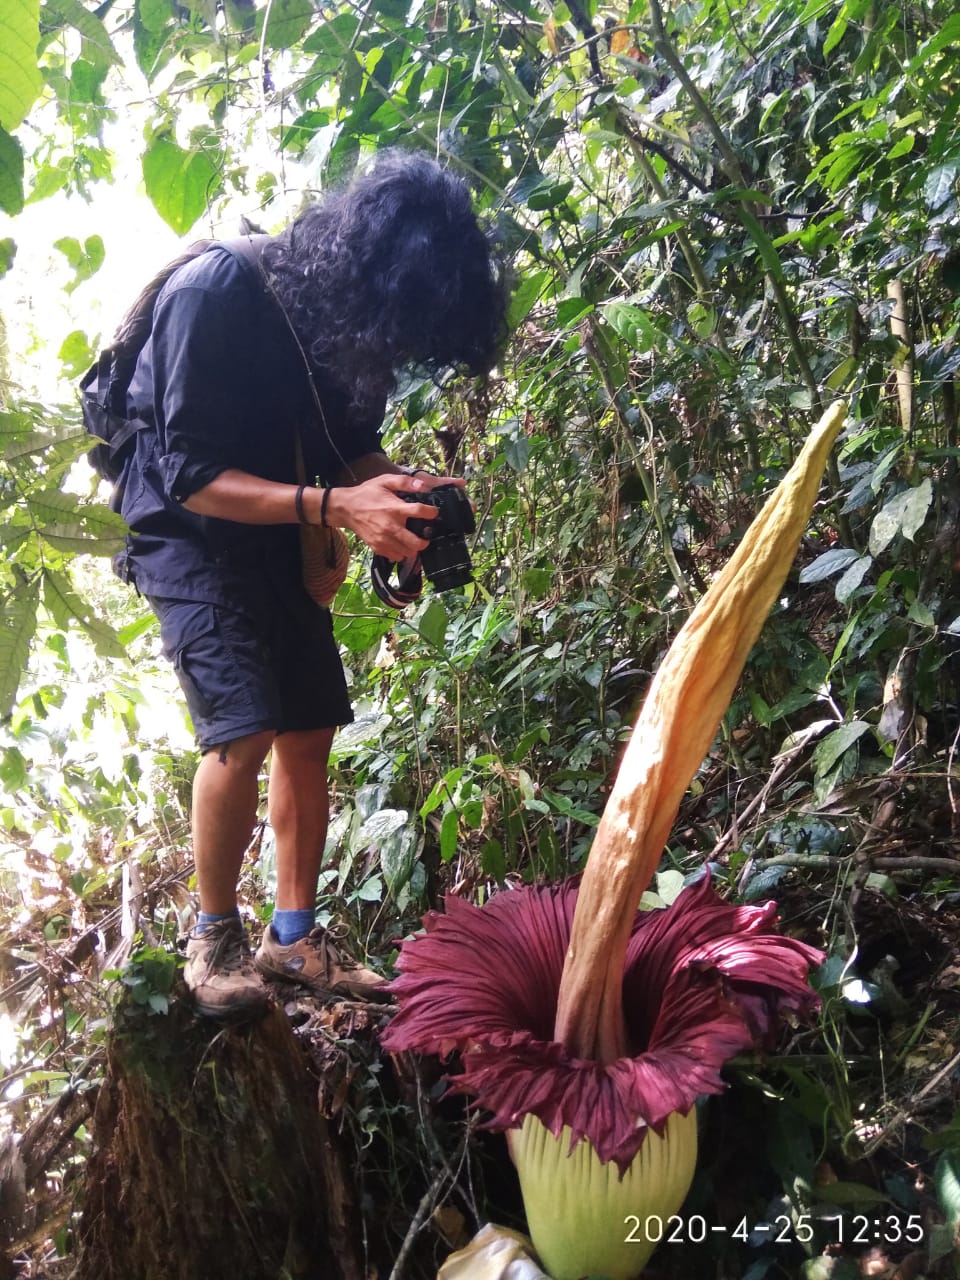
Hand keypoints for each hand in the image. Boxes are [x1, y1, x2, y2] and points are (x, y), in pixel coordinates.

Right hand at [325, 472, 455, 560]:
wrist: (346, 508)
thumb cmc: (367, 494)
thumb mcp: (384, 481)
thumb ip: (404, 481)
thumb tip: (422, 485)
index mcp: (394, 509)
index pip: (419, 512)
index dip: (431, 513)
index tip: (434, 513)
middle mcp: (390, 527)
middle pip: (416, 543)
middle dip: (425, 540)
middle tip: (426, 535)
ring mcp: (384, 540)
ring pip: (408, 553)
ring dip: (414, 548)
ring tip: (413, 540)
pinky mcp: (378, 547)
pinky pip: (396, 557)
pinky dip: (401, 553)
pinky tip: (401, 544)